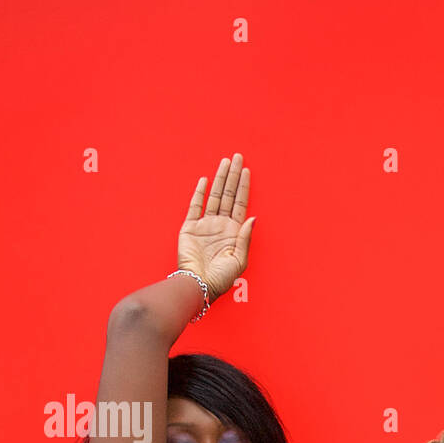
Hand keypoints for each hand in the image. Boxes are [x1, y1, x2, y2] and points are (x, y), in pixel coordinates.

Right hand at [178, 152, 255, 298]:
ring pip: (214, 196)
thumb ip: (245, 238)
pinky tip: (206, 180)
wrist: (199, 284)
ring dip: (220, 179)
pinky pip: (195, 207)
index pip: (240, 204)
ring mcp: (205, 225)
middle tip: (237, 157)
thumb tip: (253, 218)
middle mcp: (220, 225)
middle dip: (233, 176)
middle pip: (228, 195)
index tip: (247, 171)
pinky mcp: (190, 228)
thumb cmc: (221, 278)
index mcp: (233, 232)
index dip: (243, 187)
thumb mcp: (239, 260)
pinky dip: (200, 193)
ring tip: (225, 162)